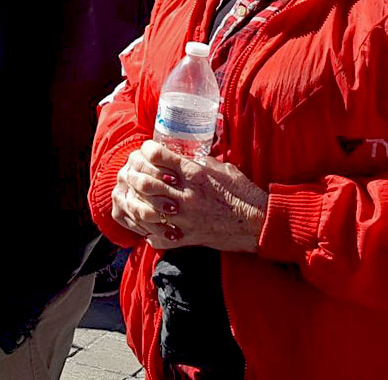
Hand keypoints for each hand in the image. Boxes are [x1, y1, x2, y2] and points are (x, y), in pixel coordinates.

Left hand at [112, 141, 266, 252]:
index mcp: (195, 174)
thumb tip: (179, 154)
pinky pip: (154, 235)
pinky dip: (144, 227)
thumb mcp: (220, 167)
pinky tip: (143, 219)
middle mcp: (187, 196)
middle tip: (132, 170)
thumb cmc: (240, 192)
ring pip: (144, 209)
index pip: (159, 157)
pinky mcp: (185, 238)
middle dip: (134, 173)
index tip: (145, 150)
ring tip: (132, 194)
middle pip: (146, 182)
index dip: (146, 150)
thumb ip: (197, 162)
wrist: (255, 222)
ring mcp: (184, 219)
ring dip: (134, 200)